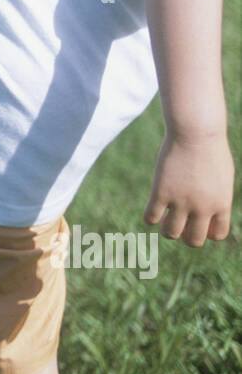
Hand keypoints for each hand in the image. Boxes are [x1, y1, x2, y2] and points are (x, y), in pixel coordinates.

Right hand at [144, 131, 233, 245]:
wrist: (196, 132)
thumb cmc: (211, 149)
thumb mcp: (222, 176)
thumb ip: (217, 197)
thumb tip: (207, 214)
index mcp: (221, 204)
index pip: (217, 235)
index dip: (207, 231)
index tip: (199, 220)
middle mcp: (202, 207)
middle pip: (194, 241)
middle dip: (186, 235)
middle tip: (181, 221)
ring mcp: (181, 201)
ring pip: (171, 233)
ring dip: (168, 228)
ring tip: (166, 216)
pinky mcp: (161, 192)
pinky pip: (151, 217)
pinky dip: (150, 217)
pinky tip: (153, 207)